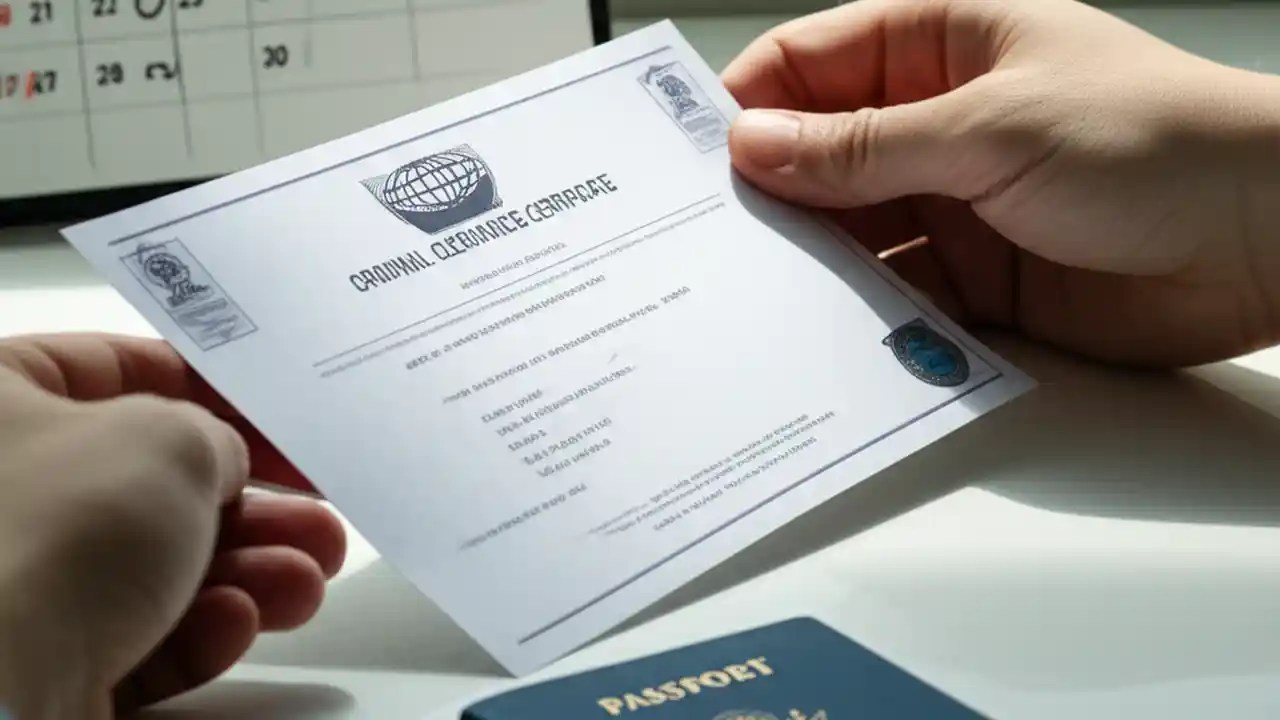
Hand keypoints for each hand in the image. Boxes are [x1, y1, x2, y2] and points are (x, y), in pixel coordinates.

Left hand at [0, 333, 345, 718]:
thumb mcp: (172, 441)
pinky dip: (197, 630)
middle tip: (314, 513)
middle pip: (146, 480)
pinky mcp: (34, 663)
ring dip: (248, 571)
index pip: (107, 365)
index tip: (269, 419)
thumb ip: (215, 435)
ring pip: (153, 566)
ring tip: (304, 582)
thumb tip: (222, 460)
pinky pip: (133, 635)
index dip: (203, 387)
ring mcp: (9, 581)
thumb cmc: (58, 534)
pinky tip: (236, 623)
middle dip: (250, 506)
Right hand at [724, 0, 1279, 366]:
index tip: (695, 151)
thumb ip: (865, 147)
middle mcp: (940, 124)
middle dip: (771, 190)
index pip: (816, 62)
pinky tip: (829, 328)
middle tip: (711, 233)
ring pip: (852, 230)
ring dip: (812, 258)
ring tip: (758, 288)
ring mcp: (956, 203)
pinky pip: (896, 295)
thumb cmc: (1158, 141)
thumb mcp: (989, 129)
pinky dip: (863, 313)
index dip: (752, 100)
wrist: (1267, 240)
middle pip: (823, 153)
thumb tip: (757, 145)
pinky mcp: (978, 280)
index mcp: (944, 47)